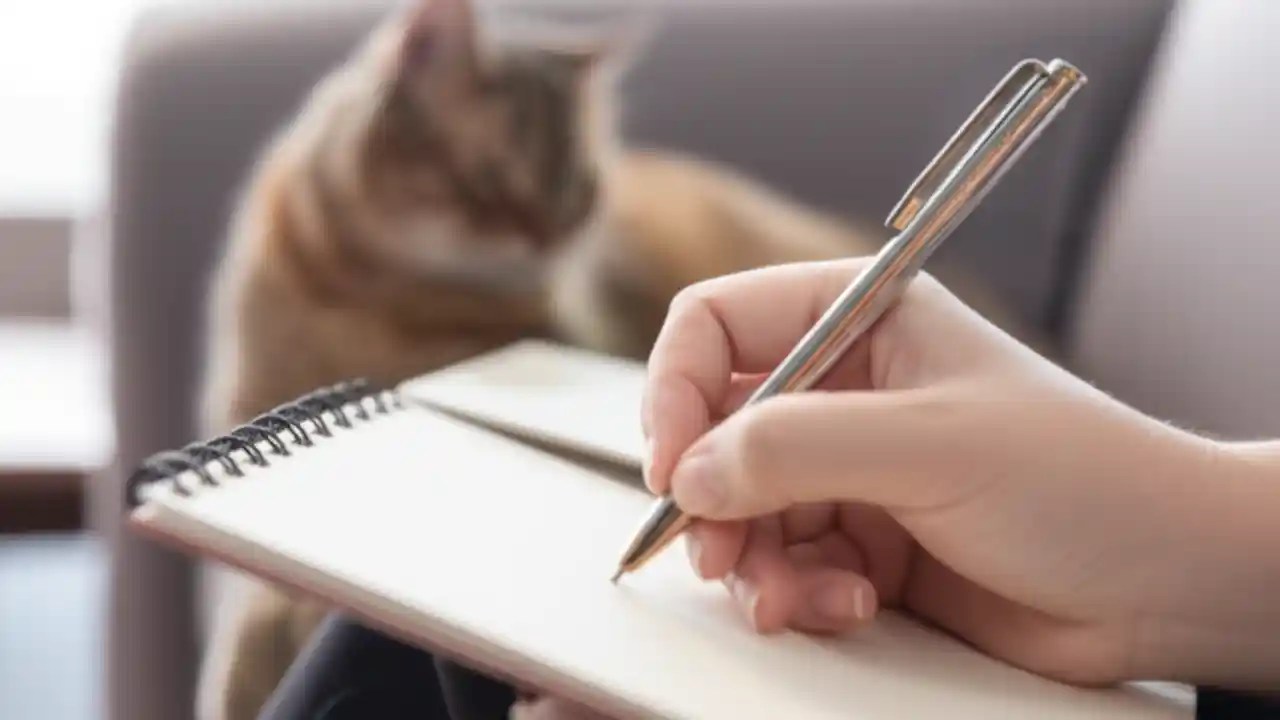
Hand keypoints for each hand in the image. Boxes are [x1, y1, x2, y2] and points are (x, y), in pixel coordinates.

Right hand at [642, 259, 1279, 690]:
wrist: (1160, 585)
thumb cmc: (1081, 480)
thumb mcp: (930, 444)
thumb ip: (796, 447)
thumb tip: (691, 472)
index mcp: (860, 318)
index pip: (717, 326)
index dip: (676, 389)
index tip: (671, 463)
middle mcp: (845, 387)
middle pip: (716, 427)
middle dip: (711, 495)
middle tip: (717, 549)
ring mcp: (851, 467)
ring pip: (741, 507)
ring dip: (753, 560)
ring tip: (791, 597)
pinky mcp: (861, 539)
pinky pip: (783, 563)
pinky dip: (797, 593)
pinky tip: (845, 607)